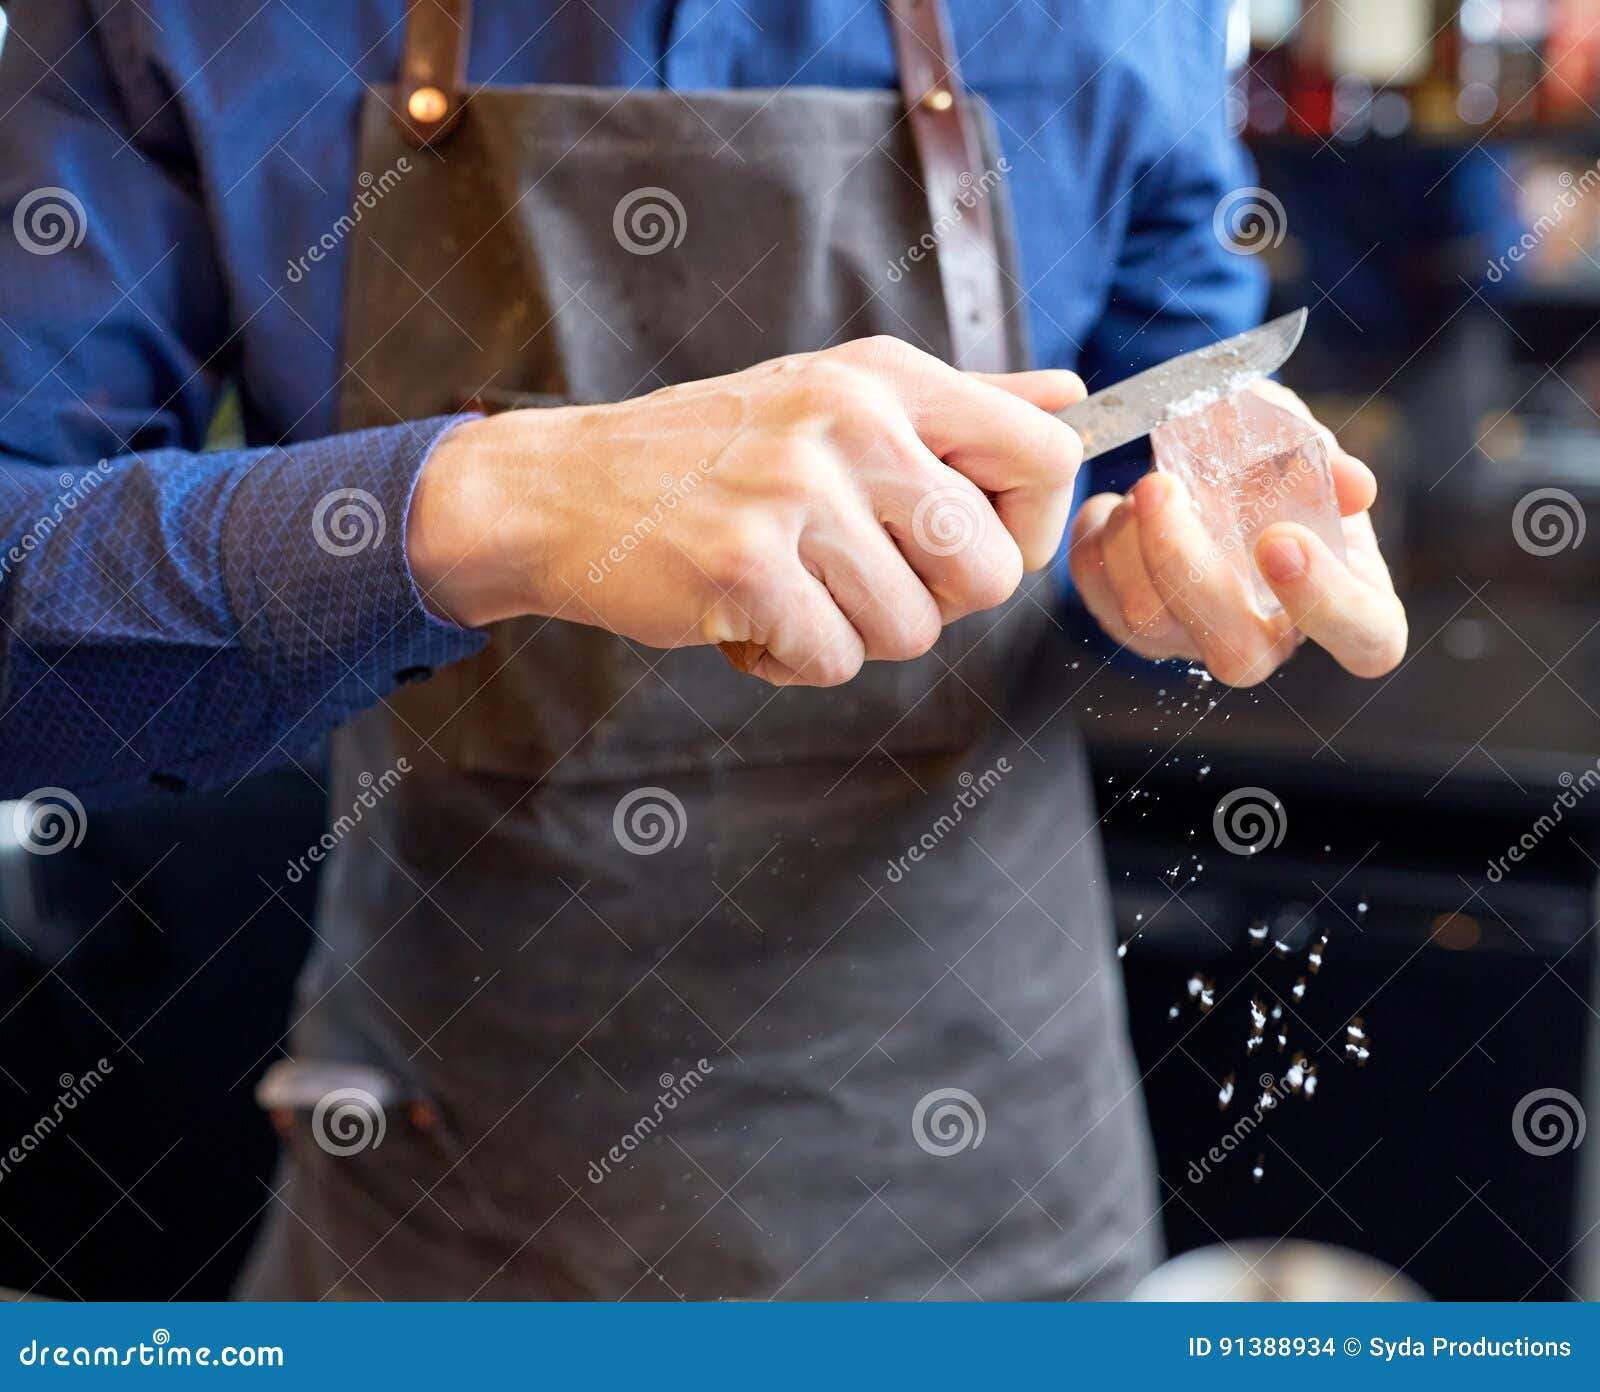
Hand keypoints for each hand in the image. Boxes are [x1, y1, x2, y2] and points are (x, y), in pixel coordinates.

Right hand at [407, 336, 1084, 685]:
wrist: (564, 490)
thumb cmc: (714, 454)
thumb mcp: (842, 396)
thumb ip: (966, 405)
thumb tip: (1078, 396)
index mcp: (887, 378)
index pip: (1048, 455)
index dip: (1031, 530)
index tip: (971, 550)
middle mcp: (851, 422)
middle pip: (990, 572)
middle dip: (934, 604)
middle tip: (858, 577)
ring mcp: (796, 493)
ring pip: (913, 630)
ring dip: (852, 633)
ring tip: (788, 586)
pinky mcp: (746, 568)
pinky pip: (836, 662)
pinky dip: (792, 661)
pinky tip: (746, 616)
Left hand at [1067, 379, 1405, 686]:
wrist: (1210, 469)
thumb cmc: (1275, 465)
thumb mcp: (1301, 442)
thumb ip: (1324, 458)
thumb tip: (1353, 485)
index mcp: (1347, 601)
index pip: (1365, 637)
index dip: (1328, 603)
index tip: (1281, 538)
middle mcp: (1271, 639)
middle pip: (1237, 655)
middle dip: (1186, 568)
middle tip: (1160, 487)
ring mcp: (1198, 643)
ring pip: (1150, 626)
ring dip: (1131, 543)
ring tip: (1148, 485)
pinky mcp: (1137, 631)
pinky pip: (1100, 603)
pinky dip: (1095, 543)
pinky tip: (1112, 506)